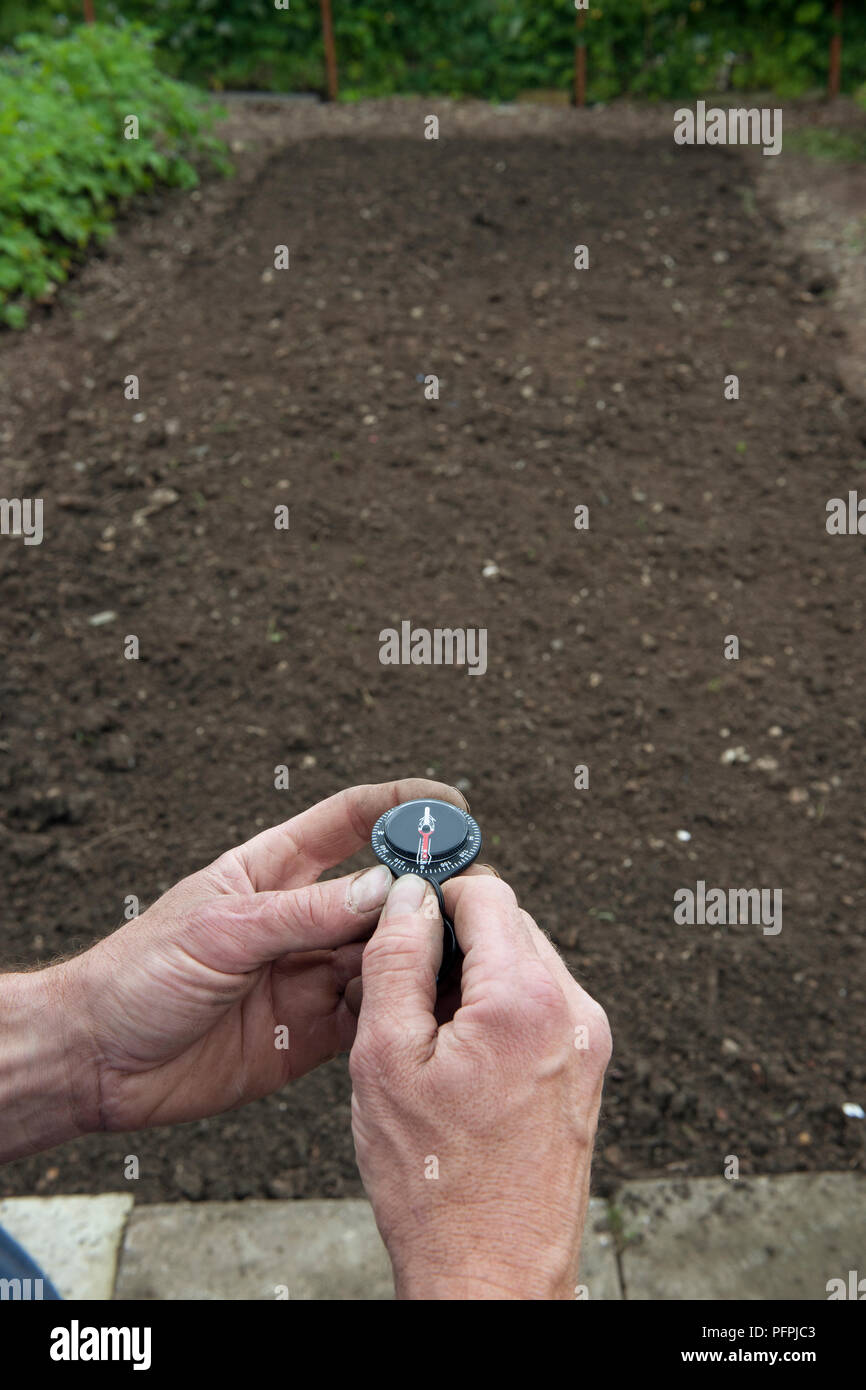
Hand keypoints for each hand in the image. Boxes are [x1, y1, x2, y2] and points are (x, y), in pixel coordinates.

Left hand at [2, 779, 466, 1159]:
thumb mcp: (223, 929)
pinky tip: (423, 1008)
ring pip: (386, 954)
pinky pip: (372, 1014)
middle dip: (426, 888)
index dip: (402, 806)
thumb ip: (305, 913)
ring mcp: (310, 974)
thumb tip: (387, 889)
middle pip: (382, 891)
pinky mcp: (313, 1032)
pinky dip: (401, 1010)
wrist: (100, 1061)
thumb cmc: (141, 975)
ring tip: (455, 955)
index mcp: (274, 870)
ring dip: (419, 953)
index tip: (452, 807)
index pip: (350, 820)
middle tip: (471, 895)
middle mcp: (302, 918)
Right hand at [349, 872, 611, 1299]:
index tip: (402, 916)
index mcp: (525, 998)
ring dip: (476, 975)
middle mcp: (572, 1011)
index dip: (436, 894)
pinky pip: (540, 1006)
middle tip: (401, 984)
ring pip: (526, 963)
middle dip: (454, 938)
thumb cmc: (435, 1182)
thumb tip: (409, 897)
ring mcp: (587, 1042)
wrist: (493, 1275)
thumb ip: (397, 959)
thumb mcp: (386, 1058)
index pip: (487, 892)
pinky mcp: (587, 1071)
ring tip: (426, 1033)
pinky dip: (498, 1009)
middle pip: (510, 924)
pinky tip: (458, 1058)